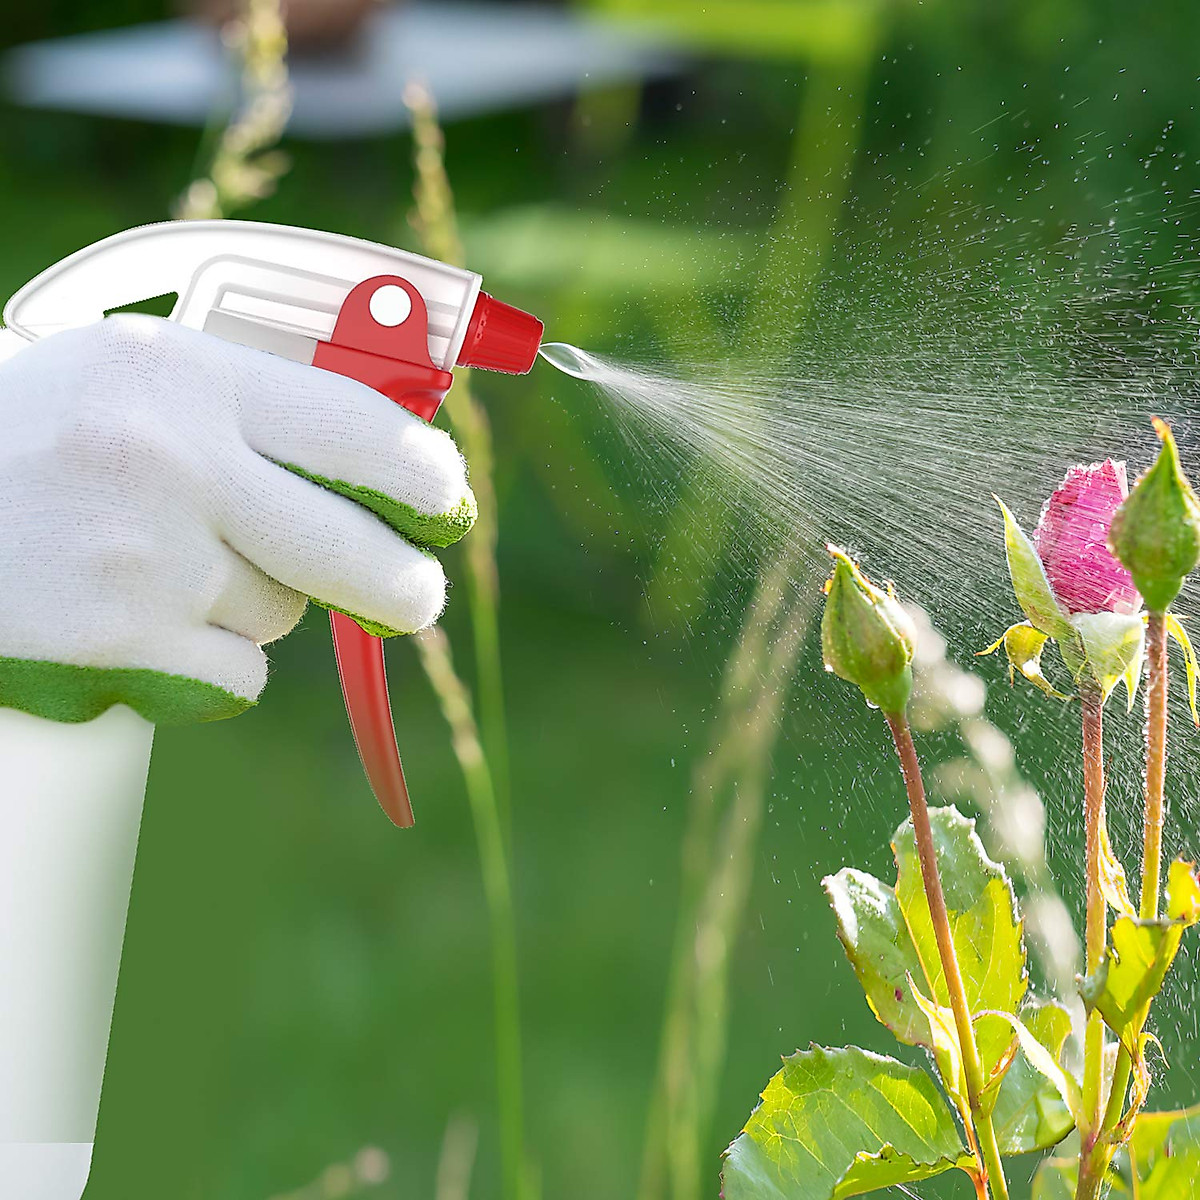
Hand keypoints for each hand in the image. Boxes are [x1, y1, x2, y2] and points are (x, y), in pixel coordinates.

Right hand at [0, 315, 474, 724]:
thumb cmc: (36, 437)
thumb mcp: (135, 377)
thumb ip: (252, 407)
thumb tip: (382, 460)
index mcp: (188, 377)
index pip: (360, 430)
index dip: (425, 477)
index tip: (447, 502)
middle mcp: (175, 462)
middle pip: (353, 548)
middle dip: (404, 585)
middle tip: (417, 597)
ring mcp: (146, 559)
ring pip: (283, 613)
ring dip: (257, 604)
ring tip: (169, 568)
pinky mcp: (117, 644)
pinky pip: (235, 673)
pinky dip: (212, 662)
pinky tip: (146, 621)